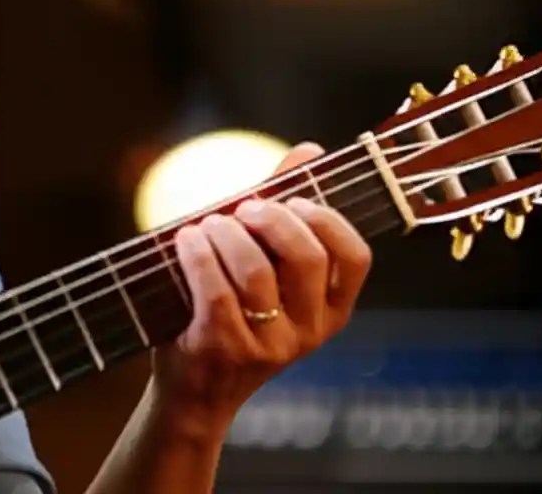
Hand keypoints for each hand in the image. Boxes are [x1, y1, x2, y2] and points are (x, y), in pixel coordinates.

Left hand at [150, 142, 372, 437]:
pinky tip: (186, 240)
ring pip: (255, 270)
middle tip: (245, 207)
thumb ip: (285, 211)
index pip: (355, 257)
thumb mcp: (266, 270)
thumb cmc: (231, 315)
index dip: (327, 219)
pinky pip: (215, 290)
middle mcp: (309, 331)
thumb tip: (309, 150)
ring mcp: (269, 345)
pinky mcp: (225, 349)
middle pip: (305, 256)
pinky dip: (197, 254)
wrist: (194, 392)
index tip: (296, 200)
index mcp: (331, 309)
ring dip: (225, 233)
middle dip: (272, 218)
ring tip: (206, 225)